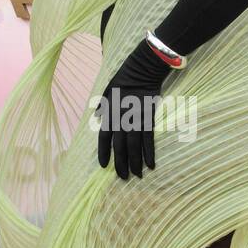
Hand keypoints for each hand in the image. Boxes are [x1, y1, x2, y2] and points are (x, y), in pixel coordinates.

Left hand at [97, 38, 172, 179]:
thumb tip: (97, 116)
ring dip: (135, 163)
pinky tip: (151, 165)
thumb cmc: (123, 78)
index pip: (104, 139)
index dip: (104, 153)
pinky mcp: (148, 118)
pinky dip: (149, 153)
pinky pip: (148, 140)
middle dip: (121, 164)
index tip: (104, 166)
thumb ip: (102, 106)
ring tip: (137, 176)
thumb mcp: (107, 91)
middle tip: (123, 177)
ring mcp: (134, 120)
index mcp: (109, 114)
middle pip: (119, 147)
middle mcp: (120, 120)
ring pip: (133, 147)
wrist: (141, 70)